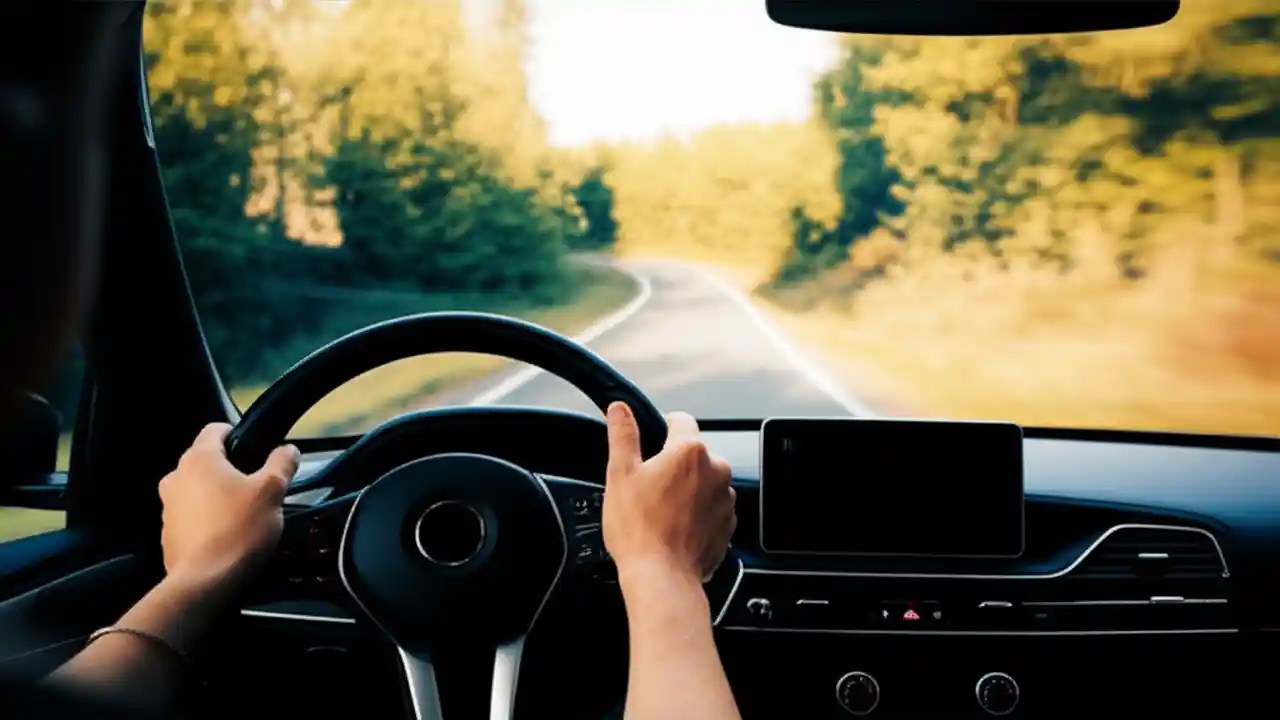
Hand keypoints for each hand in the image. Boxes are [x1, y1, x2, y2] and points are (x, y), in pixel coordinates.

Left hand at [157, 423, 298, 592]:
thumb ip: (282, 463)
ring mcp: (168, 507)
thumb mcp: (272, 491)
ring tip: (241, 513)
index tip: (254, 447)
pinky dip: (206, 519)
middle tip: (254, 485)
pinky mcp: (167, 533)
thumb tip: (288, 450)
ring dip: (215, 495)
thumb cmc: (239, 530)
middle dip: (228, 469)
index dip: (237, 433)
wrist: (205, 581)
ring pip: (196, 489)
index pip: (215, 429)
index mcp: (199, 459)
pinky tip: (225, 535)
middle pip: (205, 461)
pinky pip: (190, 516)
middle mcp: (176, 477)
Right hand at [602, 402, 736, 584]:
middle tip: (649, 487)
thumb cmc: (638, 528)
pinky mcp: (728, 524)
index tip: (651, 444)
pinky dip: (697, 512)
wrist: (662, 577)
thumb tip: (620, 409)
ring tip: (662, 511)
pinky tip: (676, 526)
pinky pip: (711, 507)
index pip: (680, 420)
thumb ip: (623, 435)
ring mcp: (725, 499)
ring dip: (688, 488)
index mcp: (690, 451)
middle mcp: (716, 470)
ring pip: (704, 480)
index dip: (662, 427)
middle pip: (693, 453)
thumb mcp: (620, 474)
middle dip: (674, 464)